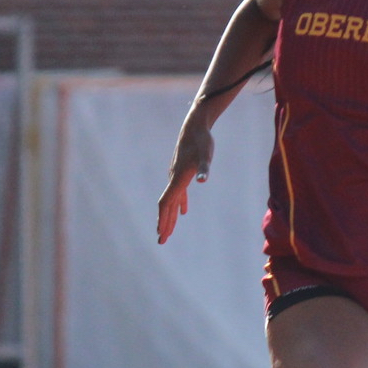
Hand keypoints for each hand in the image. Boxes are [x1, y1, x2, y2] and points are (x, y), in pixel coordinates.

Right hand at [155, 124, 213, 243]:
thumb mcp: (206, 156)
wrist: (195, 127)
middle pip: (166, 206)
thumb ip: (203, 168)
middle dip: (164, 224)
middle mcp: (174, 179)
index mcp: (178, 179)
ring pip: (171, 201)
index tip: (161, 235)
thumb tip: (203, 179)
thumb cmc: (201, 141)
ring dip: (170, 216)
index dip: (163, 219)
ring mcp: (176, 176)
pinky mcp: (181, 173)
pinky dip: (179, 204)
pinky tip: (184, 211)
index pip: (166, 204)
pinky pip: (178, 193)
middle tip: (161, 241)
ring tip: (168, 231)